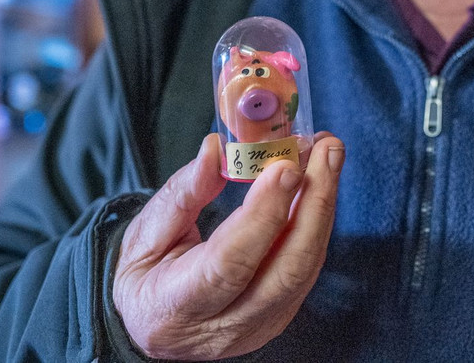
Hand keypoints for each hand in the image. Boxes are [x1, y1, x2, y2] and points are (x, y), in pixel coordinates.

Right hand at [113, 132, 343, 359]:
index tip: (285, 167)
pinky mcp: (282, 314)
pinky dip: (318, 220)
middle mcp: (227, 325)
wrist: (158, 327)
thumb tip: (216, 148)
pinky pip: (308, 265)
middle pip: (286, 268)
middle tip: (326, 149)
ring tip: (328, 155)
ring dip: (323, 205)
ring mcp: (261, 324)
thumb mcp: (146, 234)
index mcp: (177, 305)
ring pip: (306, 266)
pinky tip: (319, 183)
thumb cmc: (146, 275)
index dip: (263, 215)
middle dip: (314, 203)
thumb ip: (182, 192)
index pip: (230, 264)